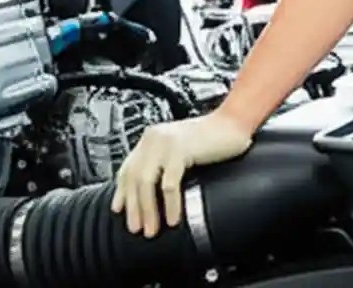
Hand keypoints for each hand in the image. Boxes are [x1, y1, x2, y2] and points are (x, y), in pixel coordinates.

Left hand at [111, 110, 252, 236]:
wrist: (233, 123)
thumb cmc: (212, 138)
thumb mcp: (180, 148)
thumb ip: (165, 162)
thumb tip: (156, 190)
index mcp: (151, 138)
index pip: (128, 167)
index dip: (122, 191)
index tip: (119, 210)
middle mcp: (153, 138)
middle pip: (134, 178)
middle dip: (134, 207)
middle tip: (136, 228)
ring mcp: (165, 143)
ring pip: (147, 182)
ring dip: (148, 210)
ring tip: (151, 229)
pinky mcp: (180, 149)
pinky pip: (169, 183)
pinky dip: (170, 204)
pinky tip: (172, 218)